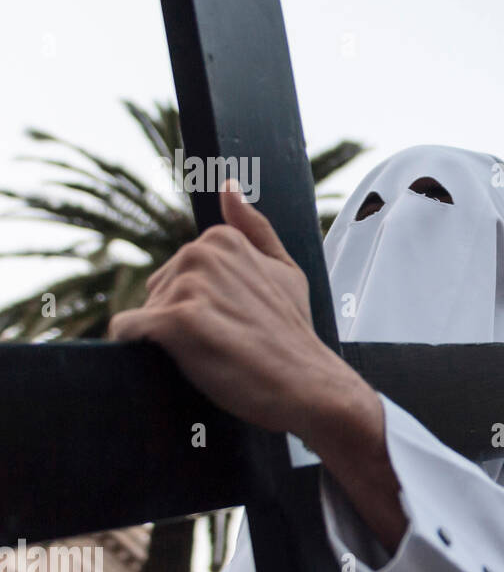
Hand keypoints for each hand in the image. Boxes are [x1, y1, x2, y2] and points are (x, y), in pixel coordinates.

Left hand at [108, 180, 364, 442]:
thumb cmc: (293, 334)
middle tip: (225, 341)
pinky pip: (127, 331)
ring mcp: (189, 286)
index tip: (232, 323)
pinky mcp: (176, 321)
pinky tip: (181, 359)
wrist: (308, 384)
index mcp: (221, 239)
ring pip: (145, 315)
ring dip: (169, 341)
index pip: (176, 275)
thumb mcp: (285, 272)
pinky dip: (141, 350)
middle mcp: (201, 254)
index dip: (197, 307)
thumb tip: (229, 187)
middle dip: (178, 322)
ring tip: (214, 352)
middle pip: (155, 293)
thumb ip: (254, 228)